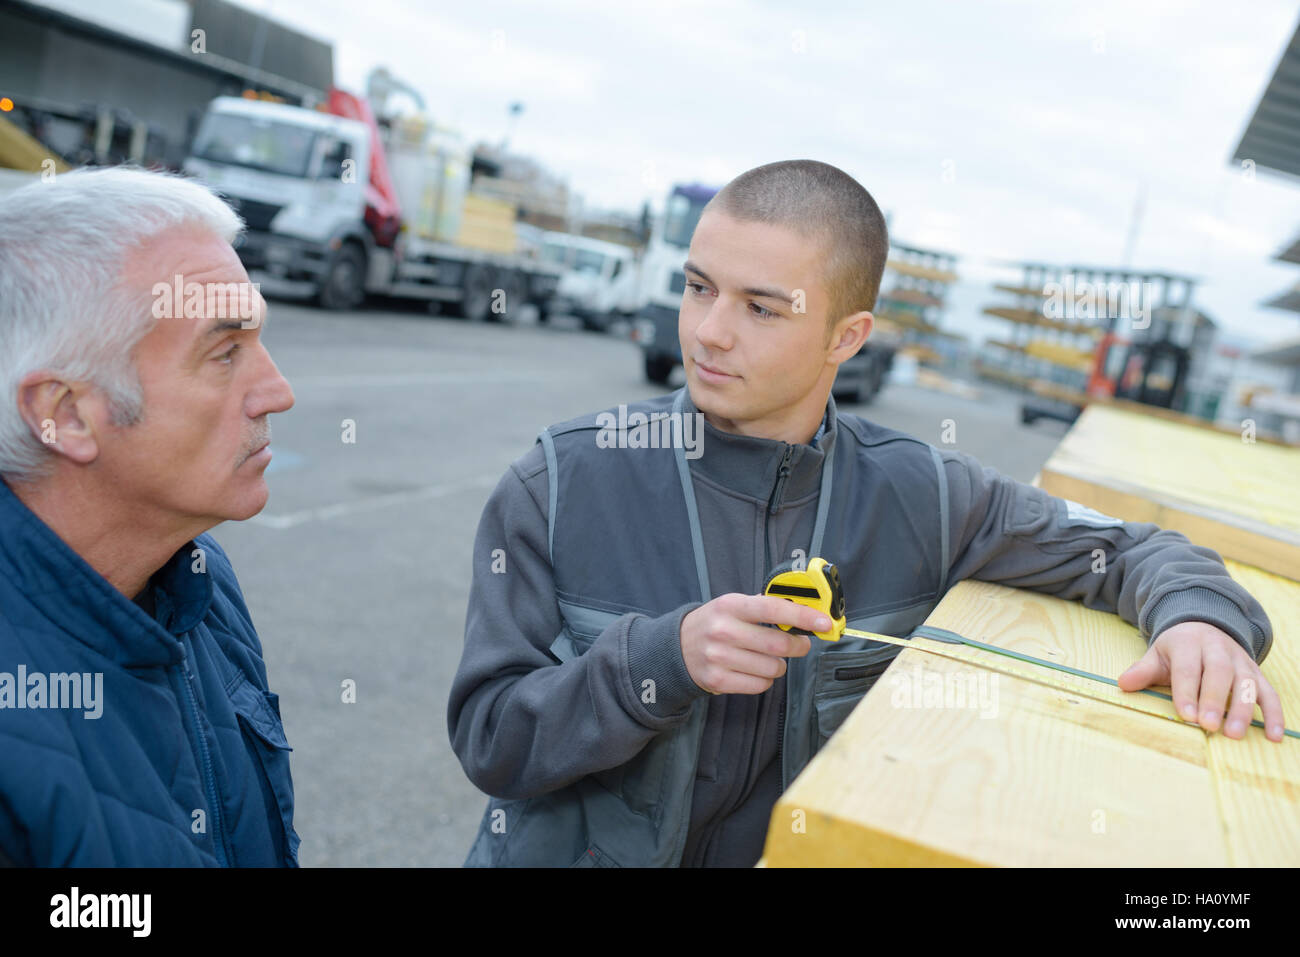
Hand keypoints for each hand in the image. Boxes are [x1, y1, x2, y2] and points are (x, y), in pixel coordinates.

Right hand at [680, 593, 825, 694]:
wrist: (678, 647)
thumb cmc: (716, 623)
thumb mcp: (734, 605)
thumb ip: (765, 607)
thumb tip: (807, 612)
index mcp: (730, 605)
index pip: (774, 608)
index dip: (803, 616)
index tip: (824, 623)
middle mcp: (723, 631)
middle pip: (778, 644)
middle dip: (797, 646)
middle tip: (800, 644)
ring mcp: (719, 657)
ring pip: (773, 668)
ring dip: (780, 665)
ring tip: (770, 658)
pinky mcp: (718, 680)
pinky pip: (760, 685)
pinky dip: (765, 679)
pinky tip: (755, 670)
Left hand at [1117, 620, 1284, 741]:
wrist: (1204, 626)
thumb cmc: (1178, 650)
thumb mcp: (1157, 655)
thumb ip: (1143, 671)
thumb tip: (1123, 684)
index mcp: (1189, 643)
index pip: (1188, 668)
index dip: (1187, 692)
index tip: (1186, 716)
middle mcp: (1218, 649)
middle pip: (1219, 673)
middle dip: (1215, 700)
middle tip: (1209, 726)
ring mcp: (1240, 660)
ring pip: (1247, 682)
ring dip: (1243, 709)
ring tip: (1235, 734)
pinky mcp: (1256, 673)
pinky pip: (1269, 692)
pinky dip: (1274, 714)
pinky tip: (1274, 736)